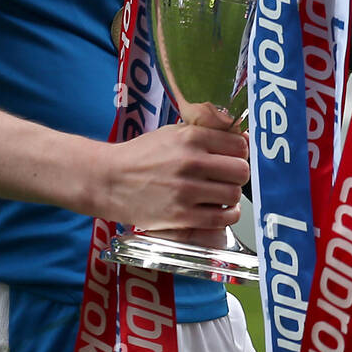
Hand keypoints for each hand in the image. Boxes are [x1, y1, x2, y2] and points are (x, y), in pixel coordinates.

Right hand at [98, 119, 248, 235]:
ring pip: (234, 195)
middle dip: (237, 175)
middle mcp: (191, 162)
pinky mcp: (182, 215)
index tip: (233, 158)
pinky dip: (227, 215)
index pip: (239, 145)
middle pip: (241, 171)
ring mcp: (187, 190)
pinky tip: (219, 210)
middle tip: (228, 178)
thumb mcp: (172, 133)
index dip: (240, 153)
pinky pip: (222, 218)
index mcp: (190, 137)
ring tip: (220, 194)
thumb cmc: (141, 155)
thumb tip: (241, 138)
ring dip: (231, 196)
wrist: (110, 180)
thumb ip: (205, 133)